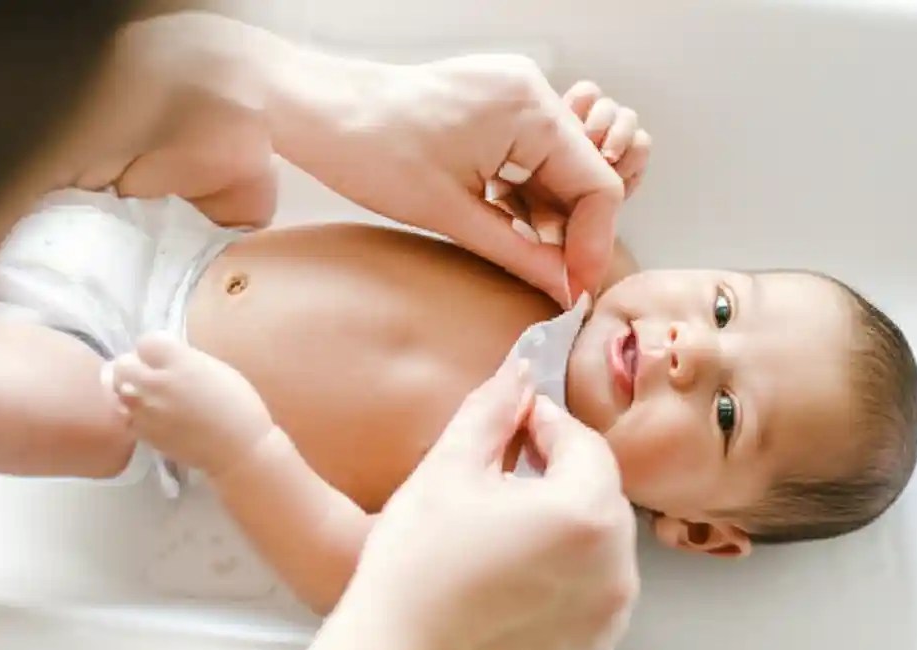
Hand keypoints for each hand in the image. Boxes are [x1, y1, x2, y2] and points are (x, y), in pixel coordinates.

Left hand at [101, 332, 274, 475]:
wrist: (238, 451)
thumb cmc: (239, 408)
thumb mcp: (218, 370)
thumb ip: (185, 360)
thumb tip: (165, 358)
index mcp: (180, 363)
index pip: (146, 342)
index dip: (155, 347)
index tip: (165, 355)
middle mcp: (157, 384)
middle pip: (123, 364)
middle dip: (134, 364)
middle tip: (151, 373)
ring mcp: (147, 411)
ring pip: (118, 390)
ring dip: (130, 387)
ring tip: (147, 393)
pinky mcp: (143, 434)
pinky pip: (125, 415)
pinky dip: (132, 411)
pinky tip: (149, 413)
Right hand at [263, 355, 638, 649]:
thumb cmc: (414, 574)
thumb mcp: (448, 469)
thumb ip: (493, 410)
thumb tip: (517, 373)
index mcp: (585, 512)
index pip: (584, 443)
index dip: (547, 422)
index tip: (515, 420)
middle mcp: (614, 566)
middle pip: (598, 490)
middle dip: (556, 470)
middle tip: (503, 468)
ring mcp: (608, 612)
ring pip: (598, 539)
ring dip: (562, 518)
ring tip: (503, 522)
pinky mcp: (592, 644)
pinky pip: (594, 585)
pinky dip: (566, 568)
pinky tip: (514, 567)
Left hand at [268, 52, 625, 307]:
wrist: (318, 112)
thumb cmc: (371, 149)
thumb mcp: (453, 215)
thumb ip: (520, 255)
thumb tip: (564, 289)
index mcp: (529, 108)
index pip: (598, 183)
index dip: (594, 242)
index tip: (577, 285)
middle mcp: (530, 91)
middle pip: (582, 174)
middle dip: (570, 230)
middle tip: (552, 278)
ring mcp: (513, 94)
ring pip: (558, 169)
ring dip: (547, 217)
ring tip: (525, 256)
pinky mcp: (495, 106)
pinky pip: (531, 156)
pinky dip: (525, 196)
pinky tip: (506, 227)